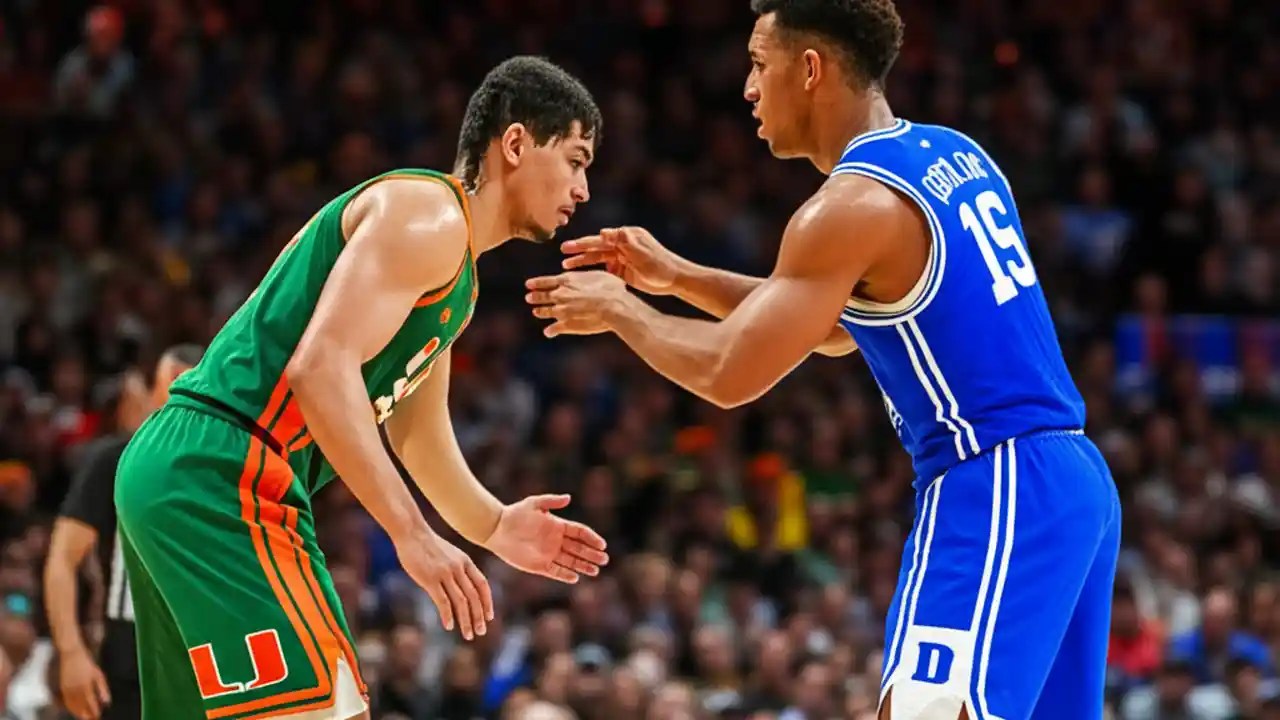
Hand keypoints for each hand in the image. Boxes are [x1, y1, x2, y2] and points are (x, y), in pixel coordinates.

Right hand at [58, 647, 109, 719]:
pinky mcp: (62, 687)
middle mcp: (76, 689)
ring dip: (78, 713)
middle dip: (87, 714)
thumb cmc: (87, 663)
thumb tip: (107, 702)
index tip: (98, 717)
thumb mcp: (98, 674)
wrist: (71, 654)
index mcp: (86, 685)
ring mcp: (68, 689)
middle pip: (81, 706)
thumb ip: (102, 688)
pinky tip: (73, 711)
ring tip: (84, 718)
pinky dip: (70, 707)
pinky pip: (65, 701)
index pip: (91, 703)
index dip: (94, 711)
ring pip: (72, 705)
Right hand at [394, 530, 492, 640]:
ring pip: (461, 601)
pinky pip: (443, 601)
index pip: (482, 585)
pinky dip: (448, 615)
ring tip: (468, 635)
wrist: (411, 531)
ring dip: (466, 620)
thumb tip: (461, 587)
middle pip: (474, 596)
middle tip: (480, 632)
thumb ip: (457, 568)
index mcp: (465, 561)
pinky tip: (449, 626)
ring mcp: (445, 573)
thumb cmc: (427, 544)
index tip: (489, 617)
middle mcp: (458, 568)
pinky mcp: (430, 579)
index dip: (487, 602)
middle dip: (478, 616)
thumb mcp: (449, 553)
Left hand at [483, 495, 608, 583]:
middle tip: (604, 560)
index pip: (580, 533)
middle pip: (579, 549)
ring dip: (583, 566)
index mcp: (558, 526)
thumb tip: (569, 498)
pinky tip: (576, 578)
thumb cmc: (515, 513)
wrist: (497, 528)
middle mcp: (556, 541)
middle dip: (592, 555)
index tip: (602, 544)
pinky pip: (555, 572)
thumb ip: (551, 501)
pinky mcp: (539, 566)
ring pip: (571, 562)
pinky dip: (565, 575)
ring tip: (596, 571)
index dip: (591, 538)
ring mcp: (549, 554)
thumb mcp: (534, 504)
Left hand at [525, 270, 630, 336]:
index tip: (528, 284)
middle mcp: (560, 295)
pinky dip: (550, 331)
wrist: (612, 307)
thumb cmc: (610, 288)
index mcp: (566, 280)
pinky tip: (548, 332)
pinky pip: (554, 329)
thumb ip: (584, 277)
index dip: (536, 283)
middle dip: (535, 297)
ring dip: (540, 311)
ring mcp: (561, 311)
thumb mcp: (597, 275)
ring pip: (546, 311)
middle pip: (543, 296)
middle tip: (528, 297)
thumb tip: (581, 279)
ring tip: (536, 312)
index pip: (545, 281)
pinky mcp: (566, 325)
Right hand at [561, 226, 680, 294]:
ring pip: (598, 259)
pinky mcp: (622, 271)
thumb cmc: (661, 264)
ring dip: (583, 262)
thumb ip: (623, 241)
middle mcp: (622, 245)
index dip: (585, 243)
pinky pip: (604, 270)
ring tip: (565, 266)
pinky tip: (581, 277)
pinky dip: (592, 272)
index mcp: (627, 237)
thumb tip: (603, 231)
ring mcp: (621, 258)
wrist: (674, 279)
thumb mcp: (642, 251)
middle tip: (562, 251)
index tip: (571, 245)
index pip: (601, 239)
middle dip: (579, 250)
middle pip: (597, 247)